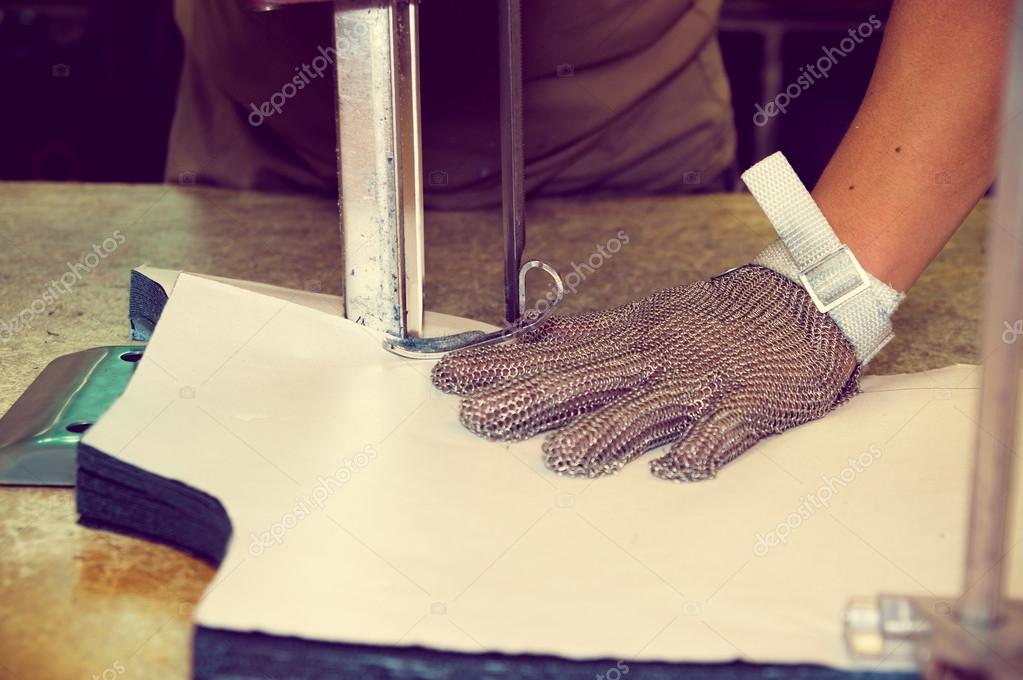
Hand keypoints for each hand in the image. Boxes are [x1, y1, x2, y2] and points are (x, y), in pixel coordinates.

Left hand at [432, 264, 858, 481]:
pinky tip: (671, 471)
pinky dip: (699, 450)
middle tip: (476, 416)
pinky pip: (722, 432)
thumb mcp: (648, 313)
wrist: (804, 298)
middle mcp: (659, 355)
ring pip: (647, 406)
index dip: (502, 364)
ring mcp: (703, 379)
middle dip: (528, 398)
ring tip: (560, 456)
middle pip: (585, 378)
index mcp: (633, 333)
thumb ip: (592, 334)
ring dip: (604, 430)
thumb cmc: (716, 315)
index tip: (451, 376)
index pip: (554, 351)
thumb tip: (531, 339)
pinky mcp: (748, 405)